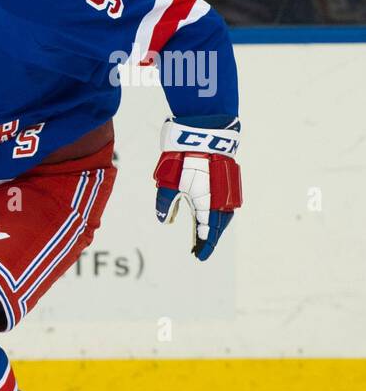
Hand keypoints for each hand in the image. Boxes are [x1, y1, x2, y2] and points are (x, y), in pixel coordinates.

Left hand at [153, 117, 242, 260]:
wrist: (205, 134)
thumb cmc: (184, 159)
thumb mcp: (168, 183)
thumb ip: (166, 203)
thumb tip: (165, 220)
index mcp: (208, 205)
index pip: (208, 233)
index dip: (204, 246)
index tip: (198, 256)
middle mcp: (221, 200)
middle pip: (216, 226)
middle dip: (207, 238)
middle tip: (198, 249)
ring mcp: (225, 190)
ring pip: (221, 215)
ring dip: (213, 226)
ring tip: (201, 235)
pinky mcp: (226, 181)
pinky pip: (223, 204)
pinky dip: (217, 213)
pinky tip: (208, 216)